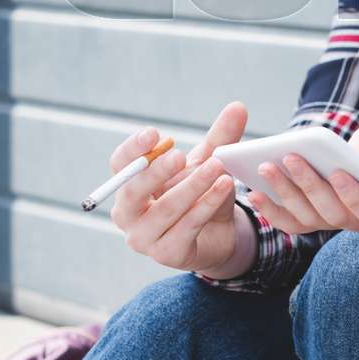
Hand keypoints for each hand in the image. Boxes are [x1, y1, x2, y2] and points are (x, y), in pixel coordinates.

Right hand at [109, 102, 250, 275]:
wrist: (217, 235)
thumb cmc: (201, 194)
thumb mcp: (210, 162)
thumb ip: (221, 137)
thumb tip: (238, 106)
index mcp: (129, 185)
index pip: (120, 164)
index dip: (134, 149)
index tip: (154, 134)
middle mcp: (128, 213)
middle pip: (133, 190)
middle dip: (157, 172)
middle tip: (180, 156)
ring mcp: (144, 237)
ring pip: (165, 209)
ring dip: (192, 187)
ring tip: (218, 167)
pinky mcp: (166, 254)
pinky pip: (187, 226)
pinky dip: (207, 205)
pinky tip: (224, 187)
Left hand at [245, 112, 358, 236]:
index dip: (354, 196)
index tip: (337, 171)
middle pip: (335, 217)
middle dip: (310, 188)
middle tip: (289, 158)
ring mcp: (345, 218)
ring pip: (312, 219)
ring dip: (286, 196)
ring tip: (266, 167)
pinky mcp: (326, 210)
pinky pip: (297, 220)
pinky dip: (275, 210)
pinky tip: (255, 192)